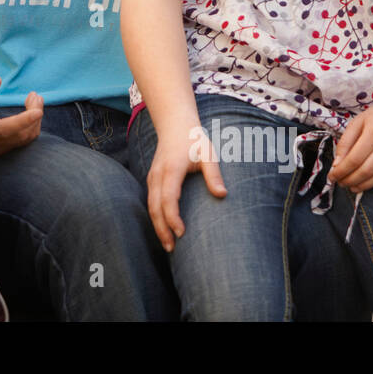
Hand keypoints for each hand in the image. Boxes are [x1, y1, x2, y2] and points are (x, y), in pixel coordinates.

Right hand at [0, 76, 41, 155]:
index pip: (3, 129)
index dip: (22, 122)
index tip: (37, 111)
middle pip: (19, 133)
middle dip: (33, 113)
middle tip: (35, 95)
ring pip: (25, 138)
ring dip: (35, 119)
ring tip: (35, 99)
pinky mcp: (5, 148)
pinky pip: (24, 139)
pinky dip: (33, 125)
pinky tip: (33, 110)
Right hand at [145, 109, 225, 252]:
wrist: (174, 124)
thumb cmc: (194, 139)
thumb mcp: (209, 153)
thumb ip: (214, 173)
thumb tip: (221, 194)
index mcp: (172, 169)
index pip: (169, 198)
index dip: (173, 217)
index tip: (182, 233)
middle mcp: (158, 175)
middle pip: (155, 207)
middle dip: (162, 229)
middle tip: (172, 248)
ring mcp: (152, 177)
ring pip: (151, 206)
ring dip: (157, 226)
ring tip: (168, 245)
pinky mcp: (152, 179)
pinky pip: (151, 201)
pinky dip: (155, 217)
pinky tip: (163, 228)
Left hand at [330, 94, 372, 193]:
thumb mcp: (358, 121)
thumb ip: (346, 142)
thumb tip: (337, 164)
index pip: (354, 159)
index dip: (341, 171)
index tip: (332, 176)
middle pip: (367, 170)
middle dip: (350, 180)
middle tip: (342, 184)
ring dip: (365, 186)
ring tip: (354, 187)